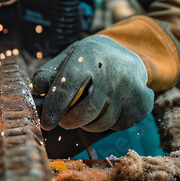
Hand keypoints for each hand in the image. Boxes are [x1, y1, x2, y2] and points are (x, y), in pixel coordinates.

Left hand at [32, 36, 153, 131]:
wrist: (127, 54)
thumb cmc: (89, 59)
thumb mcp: (68, 57)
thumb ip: (49, 73)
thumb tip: (37, 92)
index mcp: (89, 56)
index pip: (68, 86)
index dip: (54, 108)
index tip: (46, 123)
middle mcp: (112, 71)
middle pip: (86, 111)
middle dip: (70, 121)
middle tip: (64, 120)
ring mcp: (130, 87)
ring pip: (102, 123)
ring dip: (88, 125)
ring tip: (85, 113)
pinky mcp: (142, 101)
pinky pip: (119, 126)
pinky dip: (108, 124)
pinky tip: (107, 110)